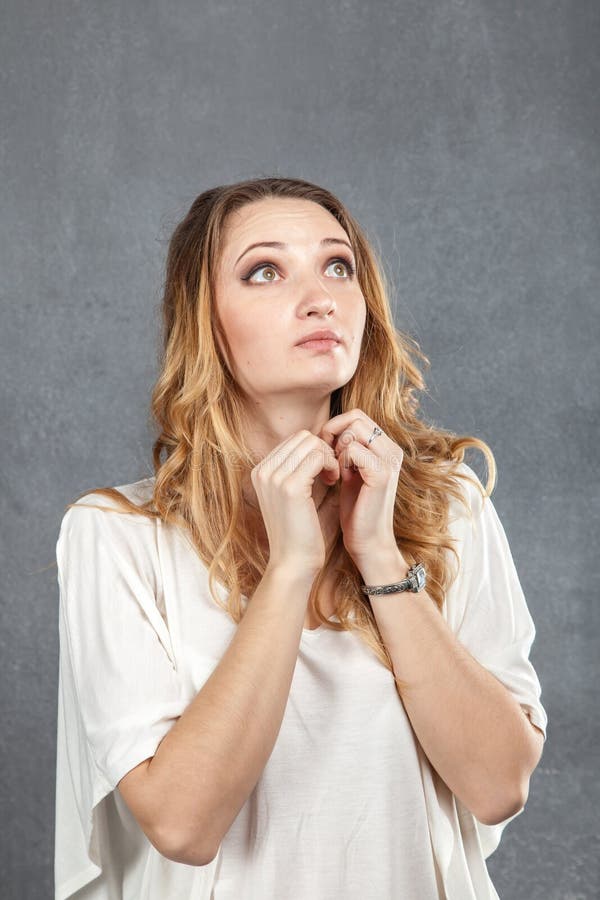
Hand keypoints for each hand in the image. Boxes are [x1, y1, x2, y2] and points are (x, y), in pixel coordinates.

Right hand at [250, 429, 340, 573]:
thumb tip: (325, 442)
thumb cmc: (301, 532)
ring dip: (329, 457)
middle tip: (333, 474)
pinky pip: (318, 456)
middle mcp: (263, 471)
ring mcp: (273, 477)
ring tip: (333, 478)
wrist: (294, 564)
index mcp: (261, 472)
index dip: (316, 450)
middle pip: (302, 437)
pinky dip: (331, 464)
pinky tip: (334, 482)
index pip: (294, 440)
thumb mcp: (298, 494)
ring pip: (311, 443)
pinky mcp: (289, 486)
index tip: (326, 471)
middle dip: (323, 451)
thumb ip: (305, 468)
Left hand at [318, 409, 403, 563]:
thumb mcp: (350, 472)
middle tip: (326, 458)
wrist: (368, 542)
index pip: (356, 416)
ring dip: (337, 448)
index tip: (324, 450)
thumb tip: (326, 428)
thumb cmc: (356, 510)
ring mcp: (390, 460)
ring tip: (336, 470)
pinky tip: (340, 479)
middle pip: (355, 417)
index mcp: (386, 447)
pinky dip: (340, 461)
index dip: (335, 427)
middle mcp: (392, 449)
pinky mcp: (382, 473)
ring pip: (354, 429)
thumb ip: (344, 450)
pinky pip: (353, 449)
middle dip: (333, 433)